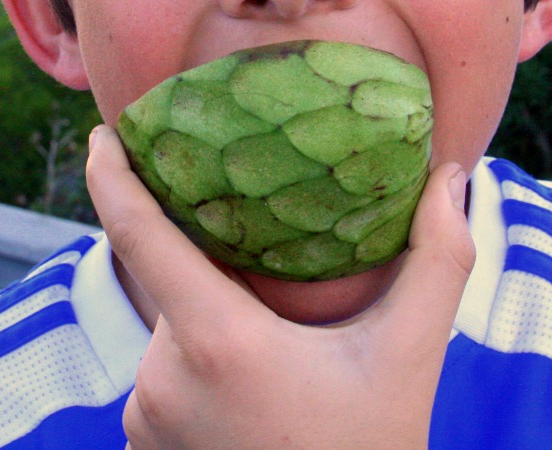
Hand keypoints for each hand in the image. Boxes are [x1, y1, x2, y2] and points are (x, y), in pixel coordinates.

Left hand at [86, 124, 474, 449]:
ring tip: (277, 356)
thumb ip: (439, 258)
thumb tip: (449, 174)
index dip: (112, 177)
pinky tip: (253, 391)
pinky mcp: (143, 449)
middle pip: (174, 285)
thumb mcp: (412, 353)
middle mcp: (161, 379)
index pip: (140, 236)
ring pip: (171, 334)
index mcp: (216, 341)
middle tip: (275, 292)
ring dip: (210, 323)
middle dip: (215, 270)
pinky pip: (163, 378)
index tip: (102, 134)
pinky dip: (198, 365)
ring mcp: (145, 422)